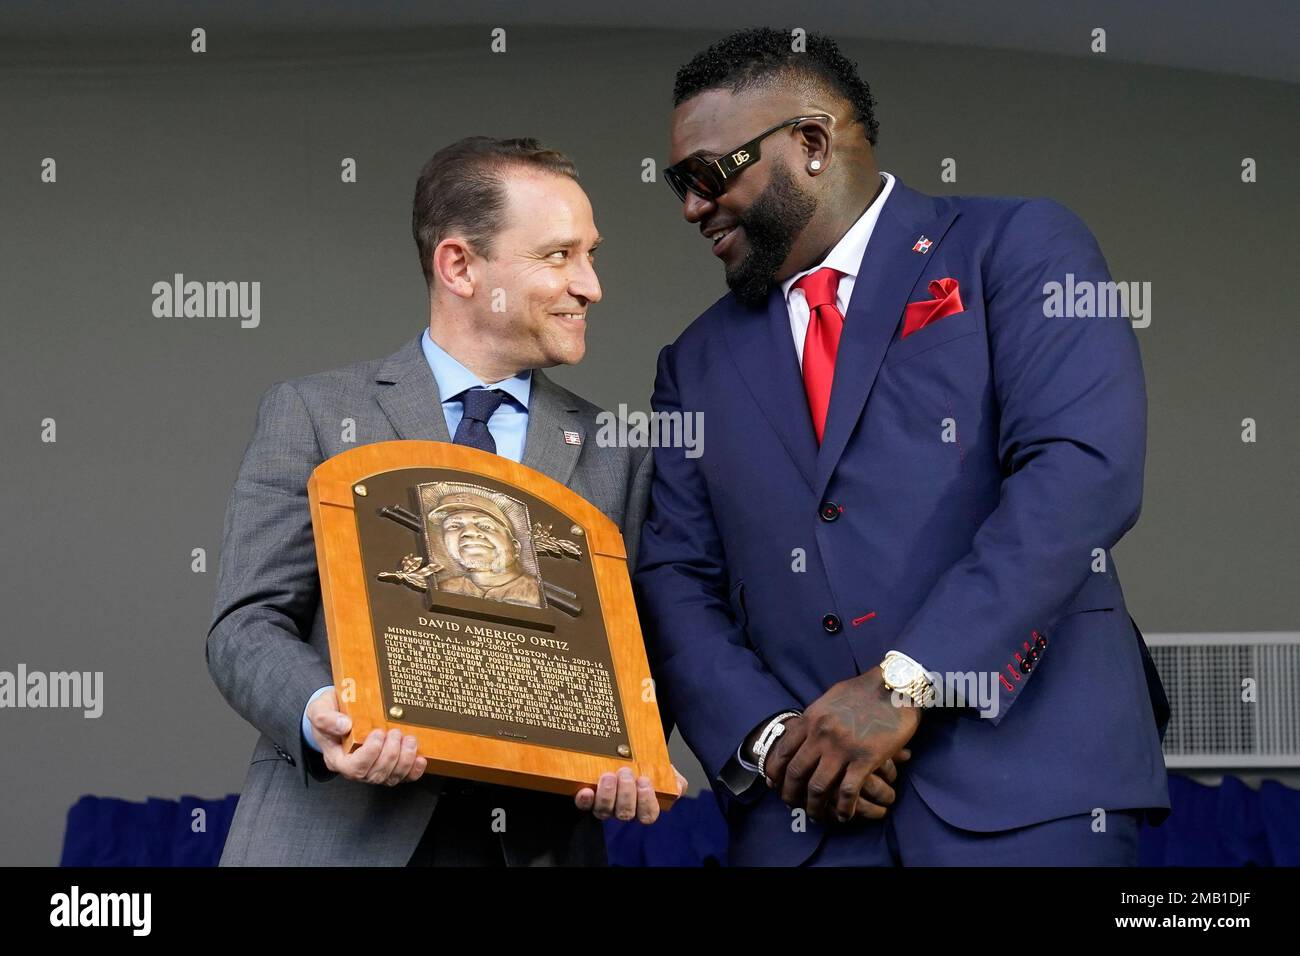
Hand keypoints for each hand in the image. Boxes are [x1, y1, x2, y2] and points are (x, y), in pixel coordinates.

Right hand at [307, 687, 426, 785]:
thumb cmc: (329, 712)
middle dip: (390, 755)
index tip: (378, 733)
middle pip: (375, 775)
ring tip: (410, 740)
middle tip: (396, 733)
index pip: (354, 768)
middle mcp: (355, 769)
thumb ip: (326, 718)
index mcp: (338, 759)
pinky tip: (420, 758)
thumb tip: (345, 725)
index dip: (370, 754)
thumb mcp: (319, 710)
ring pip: (390, 778)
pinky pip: (402, 777)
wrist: (338, 711)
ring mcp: (372, 769)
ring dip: (404, 761)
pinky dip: (413, 770)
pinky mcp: (387, 766)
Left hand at [574, 765, 688, 823]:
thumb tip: (677, 788)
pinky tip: (586, 790)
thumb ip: (674, 779)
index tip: (644, 781)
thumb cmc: (646, 762)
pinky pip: (584, 806)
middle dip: (626, 794)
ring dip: (607, 795)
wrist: (624, 749)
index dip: (646, 802)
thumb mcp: (663, 767)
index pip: (648, 815)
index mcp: (642, 805)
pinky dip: (585, 800)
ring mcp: (604, 805)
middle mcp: (623, 808)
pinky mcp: (587, 798)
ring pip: (604, 812)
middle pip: (625, 814)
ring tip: (608, 775)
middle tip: (625, 772)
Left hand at [764, 667, 920, 822]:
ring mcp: (842, 748)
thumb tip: (803, 729)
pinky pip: (847, 792)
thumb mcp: (830, 699)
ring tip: (816, 816)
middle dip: (790, 793)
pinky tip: (843, 816)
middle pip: (796, 773)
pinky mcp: (865, 760)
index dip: (775, 772)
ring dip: (815, 807)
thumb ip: (815, 717)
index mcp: (811, 719)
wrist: (895, 686)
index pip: (782, 751)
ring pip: (818, 787)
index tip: (774, 784)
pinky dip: (842, 809)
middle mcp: (821, 735)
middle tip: (792, 804)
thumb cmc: (863, 690)